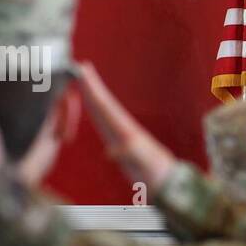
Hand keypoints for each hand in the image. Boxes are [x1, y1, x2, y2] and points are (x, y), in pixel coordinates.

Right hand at [75, 62, 176, 193]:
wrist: (165, 180)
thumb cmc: (154, 170)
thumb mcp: (141, 161)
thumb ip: (128, 153)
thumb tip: (110, 152)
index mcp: (124, 128)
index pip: (104, 104)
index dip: (93, 88)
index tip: (84, 69)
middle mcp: (121, 126)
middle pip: (101, 101)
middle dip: (90, 84)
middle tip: (80, 65)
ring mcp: (119, 132)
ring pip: (101, 109)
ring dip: (90, 94)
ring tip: (81, 79)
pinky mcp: (118, 140)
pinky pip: (101, 121)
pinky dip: (93, 110)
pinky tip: (89, 104)